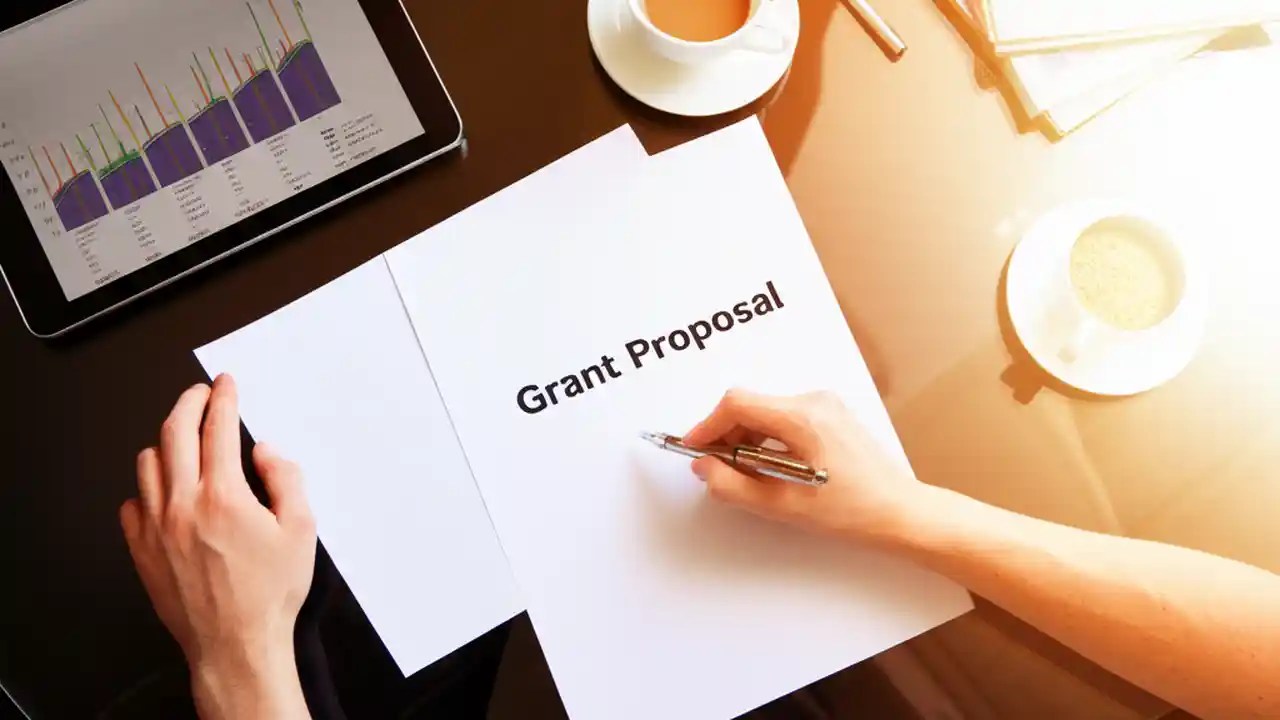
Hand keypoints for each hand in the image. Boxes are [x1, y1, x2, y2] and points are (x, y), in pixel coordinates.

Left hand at [120, 374, 315, 719]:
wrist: (236, 643)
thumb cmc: (269, 594)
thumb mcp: (301, 530)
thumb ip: (286, 480)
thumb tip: (265, 452)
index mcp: (225, 497)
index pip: (217, 428)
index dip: (222, 398)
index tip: (225, 386)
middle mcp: (183, 506)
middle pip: (174, 432)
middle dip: (188, 403)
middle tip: (199, 394)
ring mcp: (156, 528)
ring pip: (148, 462)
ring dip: (166, 441)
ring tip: (182, 439)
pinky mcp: (142, 550)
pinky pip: (132, 503)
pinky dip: (147, 487)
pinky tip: (165, 490)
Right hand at [684, 389, 932, 544]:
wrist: (900, 513)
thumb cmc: (854, 510)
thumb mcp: (783, 506)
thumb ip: (734, 485)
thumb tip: (704, 468)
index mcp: (803, 417)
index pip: (737, 404)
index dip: (708, 425)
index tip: (693, 447)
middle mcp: (815, 402)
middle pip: (750, 405)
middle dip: (726, 434)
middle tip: (715, 467)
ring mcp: (826, 406)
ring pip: (766, 411)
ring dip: (747, 438)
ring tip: (745, 474)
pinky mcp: (831, 416)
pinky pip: (785, 418)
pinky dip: (768, 438)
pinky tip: (769, 467)